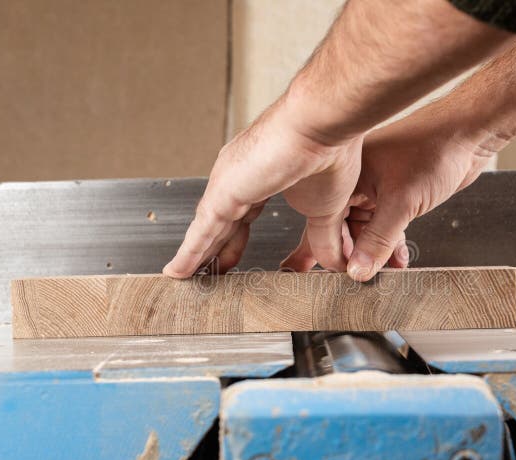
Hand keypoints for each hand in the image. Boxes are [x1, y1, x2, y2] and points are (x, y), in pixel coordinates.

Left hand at [163, 98, 362, 277]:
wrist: (322, 126)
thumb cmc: (329, 153)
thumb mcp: (328, 209)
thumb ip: (326, 238)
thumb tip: (336, 262)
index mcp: (264, 174)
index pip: (243, 213)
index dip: (236, 240)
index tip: (231, 259)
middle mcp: (240, 175)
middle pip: (222, 222)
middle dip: (215, 249)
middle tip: (208, 272)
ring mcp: (229, 182)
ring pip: (207, 228)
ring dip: (197, 254)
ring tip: (184, 277)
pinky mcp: (224, 192)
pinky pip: (201, 231)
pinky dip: (190, 253)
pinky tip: (179, 271)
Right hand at [281, 107, 509, 280]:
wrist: (468, 133)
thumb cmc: (432, 150)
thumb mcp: (402, 204)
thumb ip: (378, 241)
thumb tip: (358, 270)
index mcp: (348, 176)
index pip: (326, 222)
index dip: (328, 251)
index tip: (333, 274)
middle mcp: (358, 181)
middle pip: (343, 228)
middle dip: (351, 255)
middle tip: (351, 279)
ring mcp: (377, 187)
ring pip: (366, 229)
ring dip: (374, 253)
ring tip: (382, 274)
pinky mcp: (397, 193)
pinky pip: (385, 225)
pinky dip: (391, 243)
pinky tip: (399, 259)